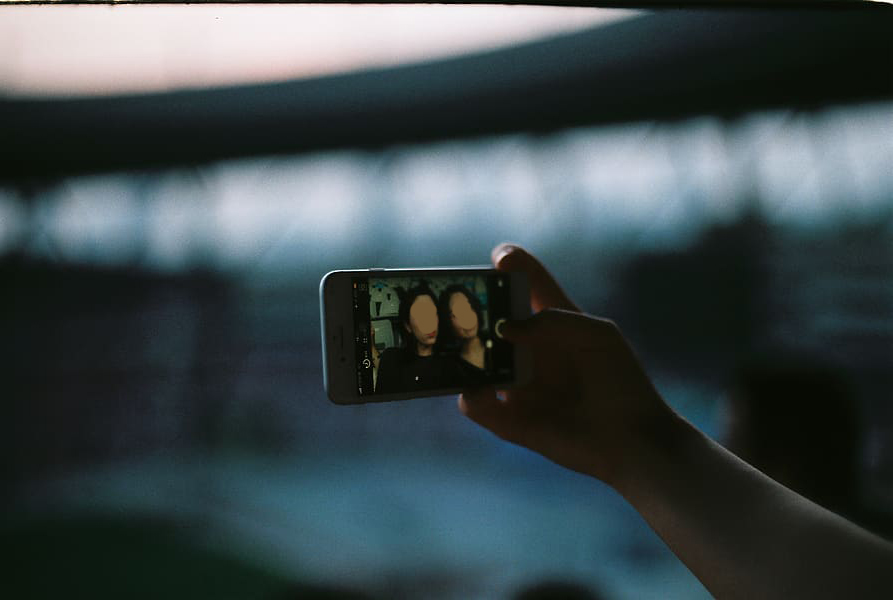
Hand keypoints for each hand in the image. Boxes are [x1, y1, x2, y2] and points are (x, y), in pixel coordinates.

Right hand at [460, 243, 676, 486]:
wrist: (633, 441)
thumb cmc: (621, 382)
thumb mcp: (597, 335)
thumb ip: (554, 320)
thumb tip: (506, 328)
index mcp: (552, 320)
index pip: (527, 281)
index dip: (511, 262)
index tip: (501, 260)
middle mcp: (527, 348)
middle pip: (488, 317)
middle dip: (470, 306)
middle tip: (459, 302)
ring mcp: (515, 383)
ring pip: (473, 359)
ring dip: (462, 350)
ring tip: (460, 342)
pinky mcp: (509, 419)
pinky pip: (475, 403)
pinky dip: (472, 395)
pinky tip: (481, 388)